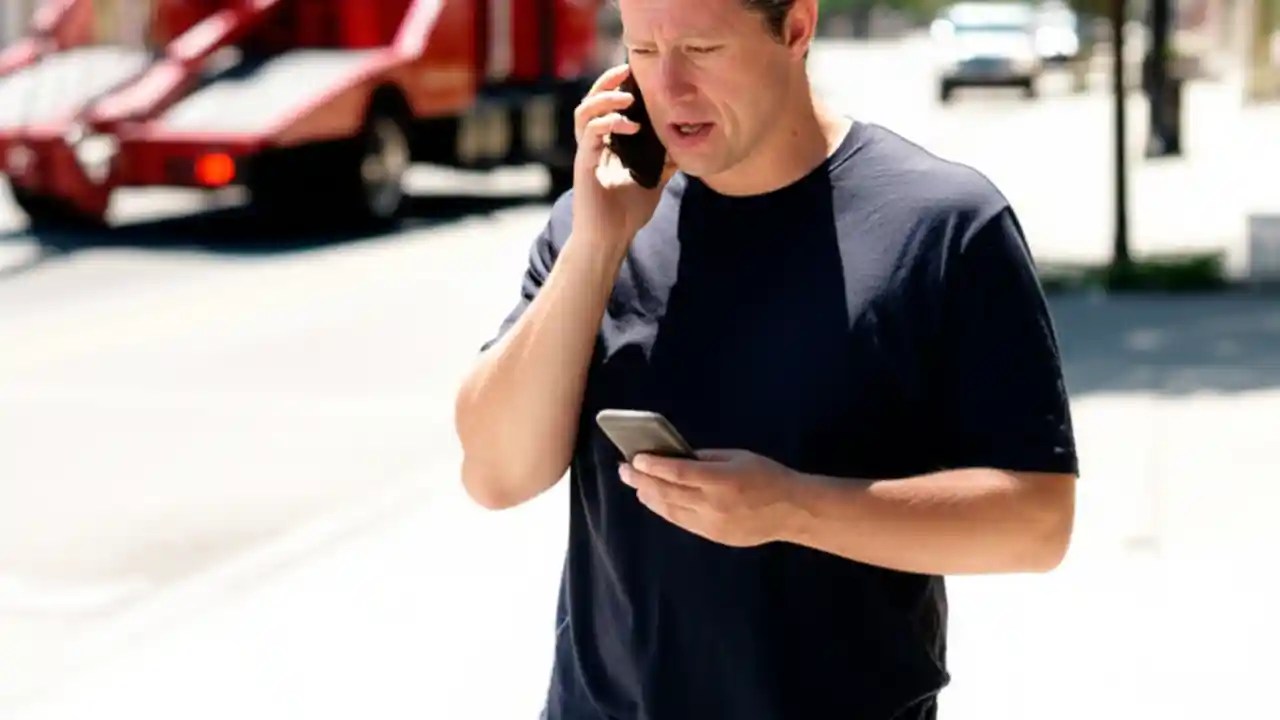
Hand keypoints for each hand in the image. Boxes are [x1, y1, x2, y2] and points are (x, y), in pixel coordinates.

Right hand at [571, 65, 676, 243]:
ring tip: (627, 96)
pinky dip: (607, 123)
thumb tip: (683, 149)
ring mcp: (586, 154)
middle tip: (625, 69)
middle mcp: (592, 145)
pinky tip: (627, 124)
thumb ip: (664, 163)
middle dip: (606, 82)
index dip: (616, 87)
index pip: (606, 107)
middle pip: (590, 101)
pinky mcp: (584, 165)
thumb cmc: (626, 215)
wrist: (609, 240)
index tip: (635, 75)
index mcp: (606, 146)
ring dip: (605, 99)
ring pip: (584, 112)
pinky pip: (590, 134)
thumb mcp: (653, 182)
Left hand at [619, 450, 801, 547]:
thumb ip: (706, 458)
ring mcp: (711, 524)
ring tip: (636, 486)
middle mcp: (712, 504)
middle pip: (667, 493)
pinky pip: (682, 522)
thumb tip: (676, 458)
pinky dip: (665, 510)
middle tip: (624, 470)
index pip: (677, 473)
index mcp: (720, 480)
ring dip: (649, 497)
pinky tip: (656, 501)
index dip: (652, 466)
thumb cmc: (766, 476)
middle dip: (642, 481)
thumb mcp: (737, 457)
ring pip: (670, 511)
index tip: (634, 459)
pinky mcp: (713, 536)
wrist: (792, 511)